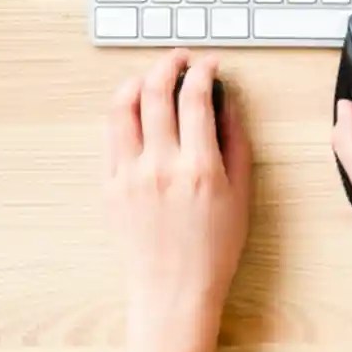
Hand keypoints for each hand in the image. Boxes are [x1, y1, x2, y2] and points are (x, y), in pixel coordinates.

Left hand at [105, 49, 252, 324]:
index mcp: (199, 167)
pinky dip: (122, 111)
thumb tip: (227, 103)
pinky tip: (134, 108)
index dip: (202, 71)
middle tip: (179, 59)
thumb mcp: (241, 195)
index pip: (195, 97)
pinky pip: (110, 134)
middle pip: (155, 91)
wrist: (173, 291)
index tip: (208, 64)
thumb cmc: (212, 251)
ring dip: (138, 80)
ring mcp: (129, 174)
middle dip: (169, 64)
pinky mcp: (109, 184)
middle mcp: (160, 165)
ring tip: (151, 76)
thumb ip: (235, 143)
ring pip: (123, 105)